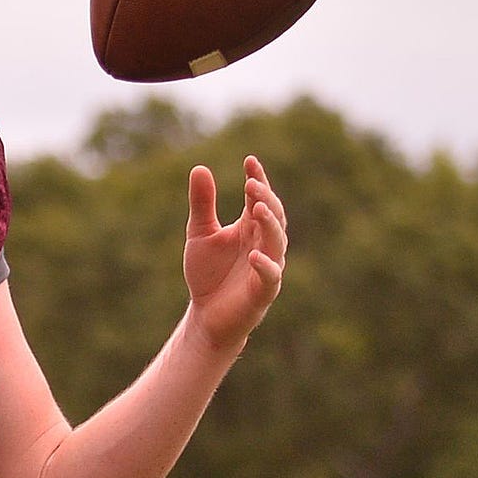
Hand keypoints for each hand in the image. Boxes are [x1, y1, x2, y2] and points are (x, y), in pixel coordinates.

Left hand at [182, 157, 286, 353]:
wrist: (206, 316)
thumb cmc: (208, 274)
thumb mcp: (200, 234)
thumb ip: (202, 204)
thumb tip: (200, 167)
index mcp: (250, 227)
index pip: (260, 198)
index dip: (258, 179)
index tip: (250, 161)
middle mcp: (263, 244)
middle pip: (273, 216)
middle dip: (265, 199)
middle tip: (251, 184)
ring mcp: (267, 266)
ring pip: (277, 242)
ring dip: (269, 224)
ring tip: (257, 208)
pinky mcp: (263, 292)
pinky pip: (270, 276)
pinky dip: (265, 265)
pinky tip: (253, 255)